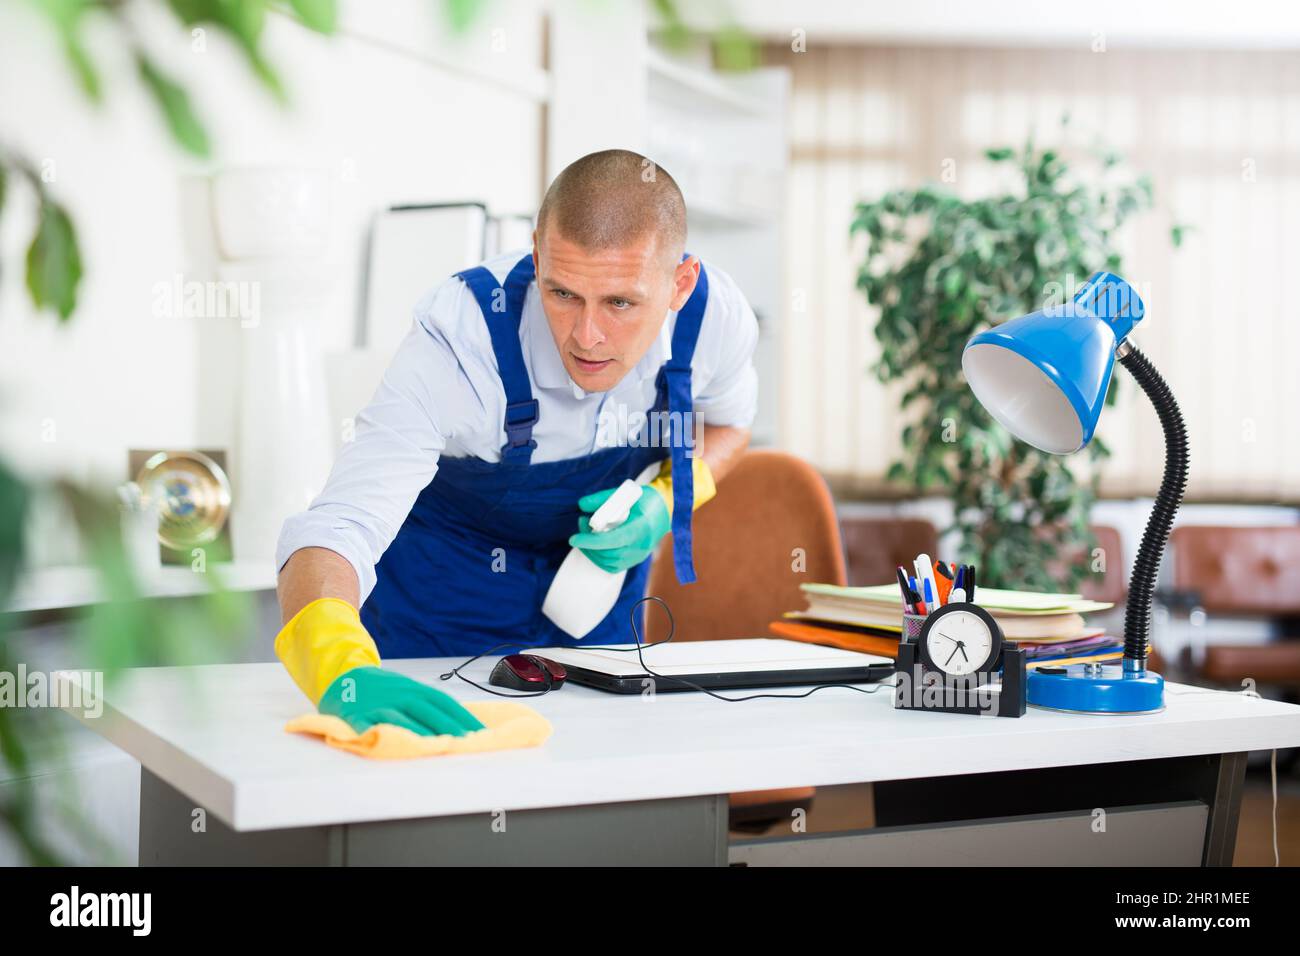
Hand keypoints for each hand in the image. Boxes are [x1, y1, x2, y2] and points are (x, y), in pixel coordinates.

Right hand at [319, 666, 484, 736]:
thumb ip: (431, 707)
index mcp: (416, 690)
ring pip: (403, 719)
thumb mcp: (409, 692)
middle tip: (467, 743)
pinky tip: (395, 745)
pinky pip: (370, 727)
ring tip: (439, 748)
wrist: (345, 678)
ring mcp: (379, 705)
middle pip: (429, 711)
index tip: (482, 733)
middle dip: (450, 727)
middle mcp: (401, 695)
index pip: (445, 703)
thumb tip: (463, 726)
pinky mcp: (358, 716)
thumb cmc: (385, 691)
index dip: (464, 718)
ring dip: (422, 733)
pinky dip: (381, 735)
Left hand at [568, 484, 671, 573]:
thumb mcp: (625, 494)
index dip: (591, 541)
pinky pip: (613, 566)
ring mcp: (638, 556)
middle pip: (608, 554)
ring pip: (609, 562)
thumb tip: (581, 505)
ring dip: (592, 551)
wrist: (665, 512)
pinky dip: (600, 557)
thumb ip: (602, 499)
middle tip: (582, 523)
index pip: (612, 540)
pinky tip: (595, 545)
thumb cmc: (645, 501)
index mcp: (640, 528)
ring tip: (587, 532)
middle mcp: (640, 546)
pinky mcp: (635, 560)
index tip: (574, 538)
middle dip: (588, 543)